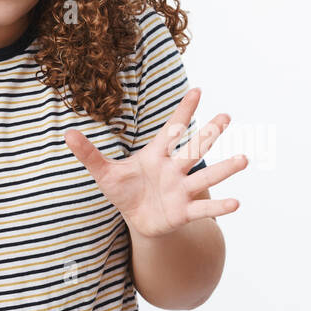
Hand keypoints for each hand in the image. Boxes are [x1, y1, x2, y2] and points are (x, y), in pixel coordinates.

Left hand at [63, 87, 246, 238]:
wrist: (138, 219)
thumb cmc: (125, 191)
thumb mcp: (104, 173)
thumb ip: (89, 154)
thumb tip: (67, 133)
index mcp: (156, 155)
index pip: (171, 129)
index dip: (183, 111)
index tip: (197, 90)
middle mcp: (174, 169)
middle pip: (193, 148)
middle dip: (209, 133)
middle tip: (226, 116)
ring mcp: (182, 190)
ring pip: (205, 176)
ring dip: (224, 169)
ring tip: (243, 159)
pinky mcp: (184, 212)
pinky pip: (204, 208)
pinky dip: (219, 206)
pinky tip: (237, 203)